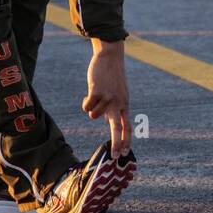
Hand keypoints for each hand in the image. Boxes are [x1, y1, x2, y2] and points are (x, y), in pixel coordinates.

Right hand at [83, 39, 129, 158]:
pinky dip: (85, 102)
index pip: (127, 126)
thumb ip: (115, 107)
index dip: (126, 140)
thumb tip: (107, 122)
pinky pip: (86, 106)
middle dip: (116, 143)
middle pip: (117, 128)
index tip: (124, 153)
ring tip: (94, 97)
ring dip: (91, 109)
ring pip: (93, 116)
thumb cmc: (112, 76)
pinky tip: (90, 92)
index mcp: (124, 105)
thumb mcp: (118, 93)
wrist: (110, 57)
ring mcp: (108, 98)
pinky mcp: (97, 92)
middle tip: (114, 155)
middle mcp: (118, 104)